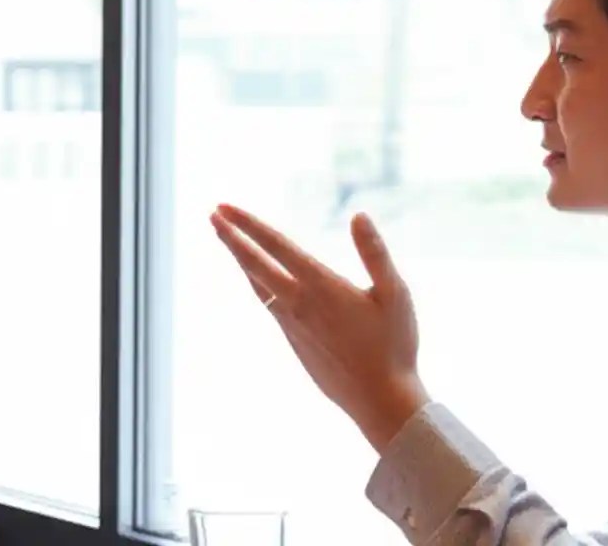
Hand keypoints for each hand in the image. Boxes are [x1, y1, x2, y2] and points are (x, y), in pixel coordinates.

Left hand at [210, 204, 429, 452]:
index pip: (276, 245)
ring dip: (241, 260)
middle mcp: (297, 303)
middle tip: (212, 215)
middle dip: (231, 237)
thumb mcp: (395, 293)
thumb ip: (375, 252)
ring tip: (228, 240)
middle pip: (254, 264)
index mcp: (321, 286)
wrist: (379, 400)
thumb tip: (358, 215)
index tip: (224, 207)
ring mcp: (291, 325)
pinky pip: (268, 303)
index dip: (247, 224)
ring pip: (257, 284)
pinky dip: (256, 283)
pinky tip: (257, 278)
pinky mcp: (293, 342)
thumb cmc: (393, 347)